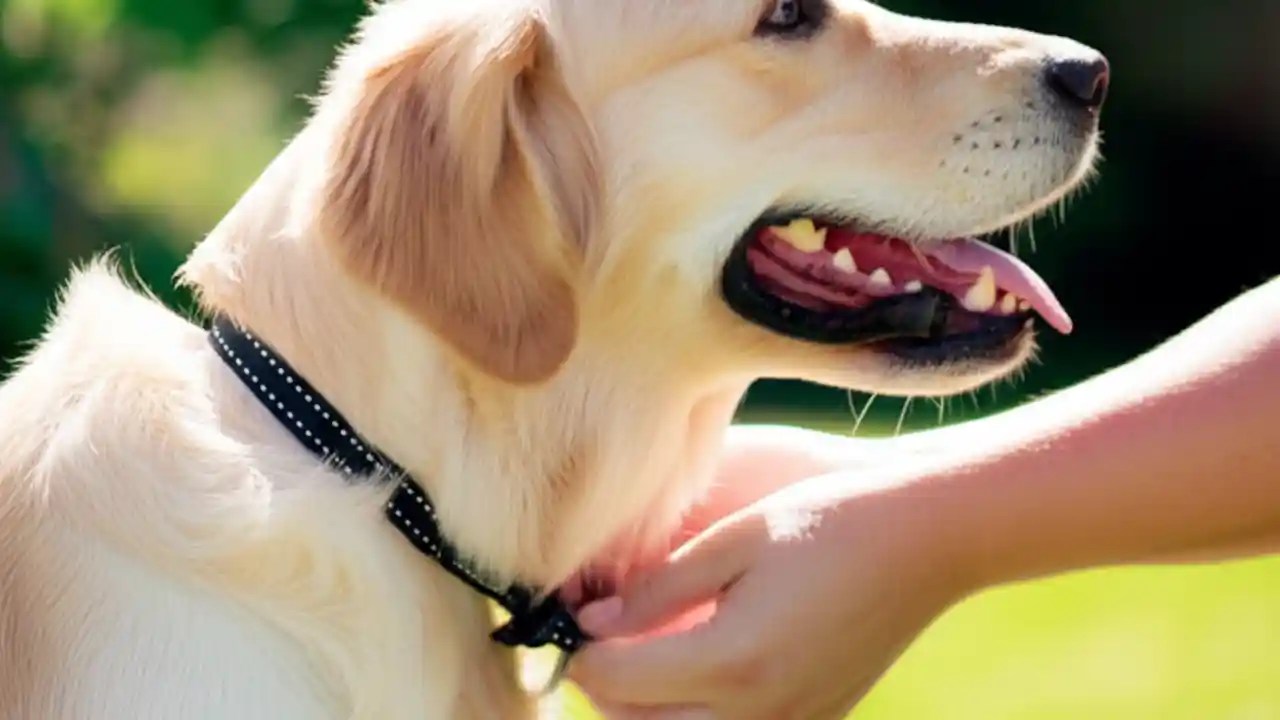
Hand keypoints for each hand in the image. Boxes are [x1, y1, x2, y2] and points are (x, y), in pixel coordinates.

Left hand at [568, 474, 967, 719]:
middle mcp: (760, 713)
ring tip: (639, 656)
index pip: (614, 681)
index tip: (571, 618)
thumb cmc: (826, 521)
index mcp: (732, 661)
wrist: (924, 542)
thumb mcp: (733, 540)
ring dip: (645, 712)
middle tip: (597, 640)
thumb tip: (590, 622)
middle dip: (605, 689)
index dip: (579, 651)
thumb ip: (656, 589)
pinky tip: (693, 671)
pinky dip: (693, 718)